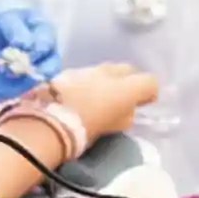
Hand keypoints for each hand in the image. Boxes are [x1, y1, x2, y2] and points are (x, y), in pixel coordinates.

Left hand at [44, 64, 158, 144]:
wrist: (49, 120)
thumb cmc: (87, 128)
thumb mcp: (115, 126)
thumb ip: (126, 115)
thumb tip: (127, 110)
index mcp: (125, 87)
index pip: (150, 81)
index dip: (149, 92)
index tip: (144, 103)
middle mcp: (109, 72)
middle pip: (128, 70)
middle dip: (129, 81)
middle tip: (123, 98)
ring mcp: (88, 69)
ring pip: (106, 70)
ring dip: (108, 81)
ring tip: (100, 97)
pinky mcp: (69, 71)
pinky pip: (87, 74)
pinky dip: (90, 82)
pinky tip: (82, 95)